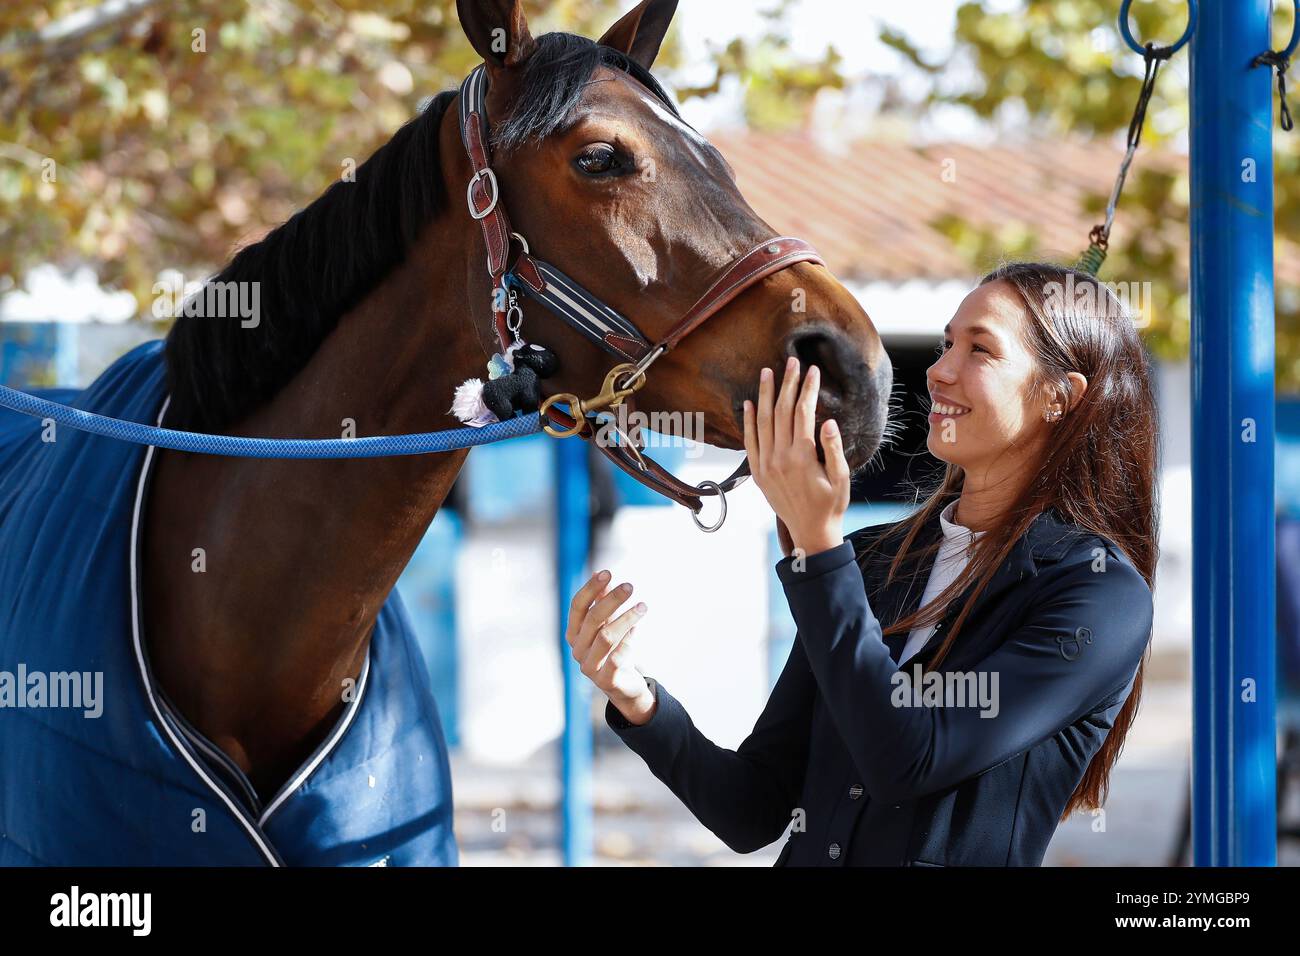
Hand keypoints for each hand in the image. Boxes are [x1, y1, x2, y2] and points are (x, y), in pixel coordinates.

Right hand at [565, 570, 654, 724]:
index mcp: (574, 633)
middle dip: (611, 600)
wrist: (623, 686)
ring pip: (606, 637)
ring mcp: (589, 666)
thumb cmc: (614, 650)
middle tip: (629, 586)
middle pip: (593, 619)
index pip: (577, 607)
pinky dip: (627, 642)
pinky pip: (616, 658)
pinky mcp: (605, 680)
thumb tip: (600, 573)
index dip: (590, 589)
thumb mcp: (608, 624)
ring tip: (642, 606)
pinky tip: (637, 629)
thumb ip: (603, 602)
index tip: (607, 572)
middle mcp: (578, 649)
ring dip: (626, 619)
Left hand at [743, 356, 850, 556]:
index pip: (802, 412)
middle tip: (791, 361)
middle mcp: (780, 458)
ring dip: (766, 395)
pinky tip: (751, 402)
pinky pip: (750, 441)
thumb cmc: (831, 505)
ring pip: (763, 422)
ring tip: (768, 372)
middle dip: (787, 384)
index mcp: (802, 457)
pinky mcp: (758, 472)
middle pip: (781, 412)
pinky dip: (749, 420)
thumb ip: (833, 449)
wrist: (810, 532)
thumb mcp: (841, 478)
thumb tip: (829, 421)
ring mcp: (766, 465)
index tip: (812, 370)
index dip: (807, 389)